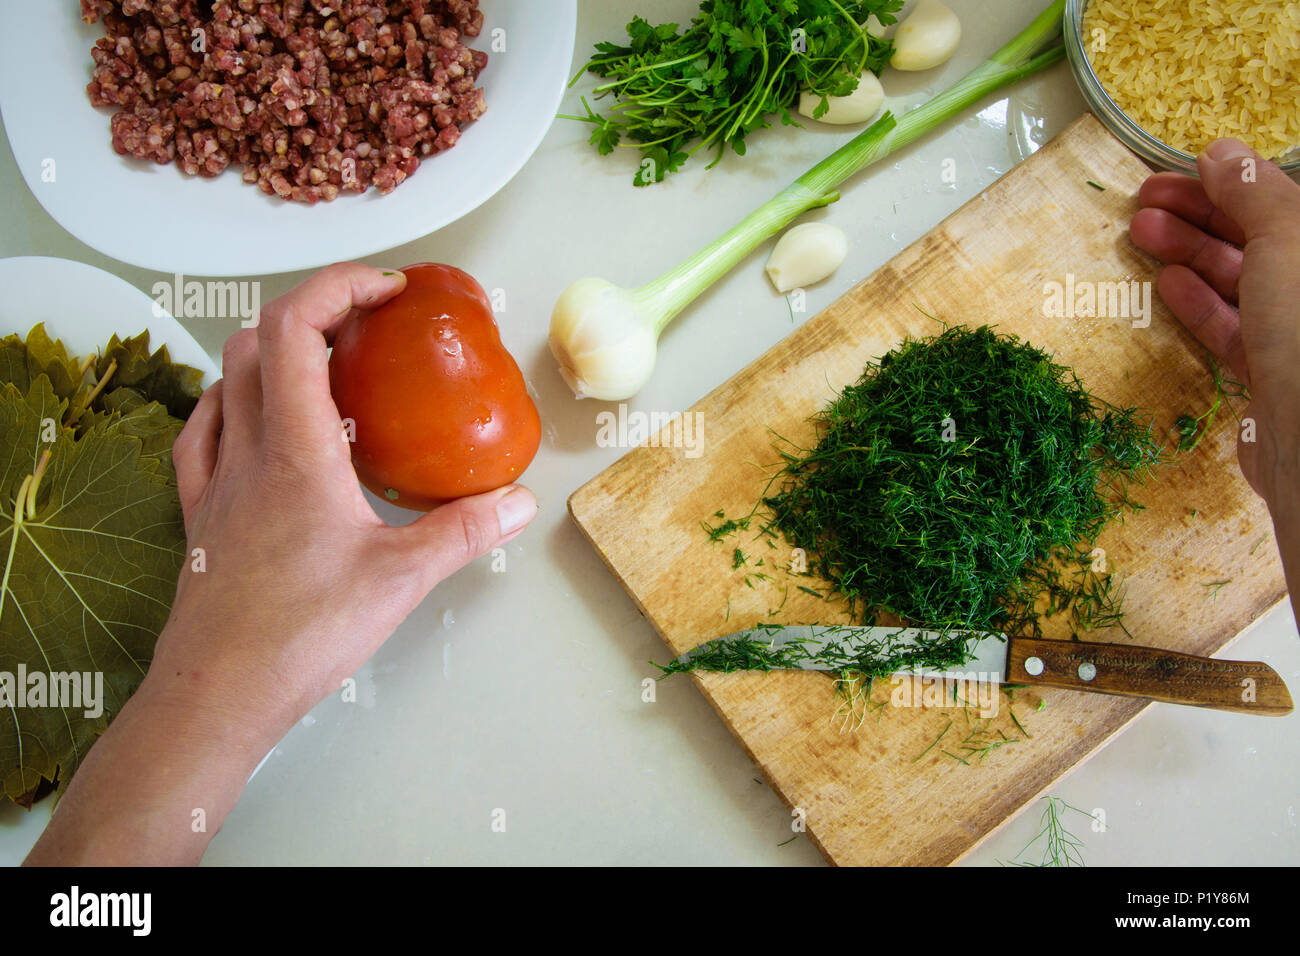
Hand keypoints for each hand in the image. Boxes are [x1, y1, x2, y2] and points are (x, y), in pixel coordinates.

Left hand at [25, 262, 536, 864]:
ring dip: (272, 351)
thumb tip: (518, 501)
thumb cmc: (302, 634)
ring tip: (325, 368)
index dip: (337, 287)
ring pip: (226, 380)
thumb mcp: (399, 580)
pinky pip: (202, 431)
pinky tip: (253, 419)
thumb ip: (463, 533)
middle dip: (314, 311)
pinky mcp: (200, 513)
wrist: (217, 693)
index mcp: (295, 450)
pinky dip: (231, 401)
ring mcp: (215, 480)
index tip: (387, 289)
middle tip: (369, 324)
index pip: (297, 330)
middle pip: (259, 341)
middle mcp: (246, 449)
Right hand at [1130, 139, 1299, 504]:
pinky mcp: (1274, 374)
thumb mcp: (1286, 240)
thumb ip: (1253, 192)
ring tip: (1139, 235)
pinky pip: (1234, 327)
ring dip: (1189, 254)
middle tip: (1143, 201)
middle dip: (1201, 214)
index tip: (1178, 171)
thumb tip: (1221, 151)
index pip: (1283, 202)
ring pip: (1243, 281)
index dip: (1231, 182)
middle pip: (1262, 238)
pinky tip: (1166, 282)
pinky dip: (1198, 302)